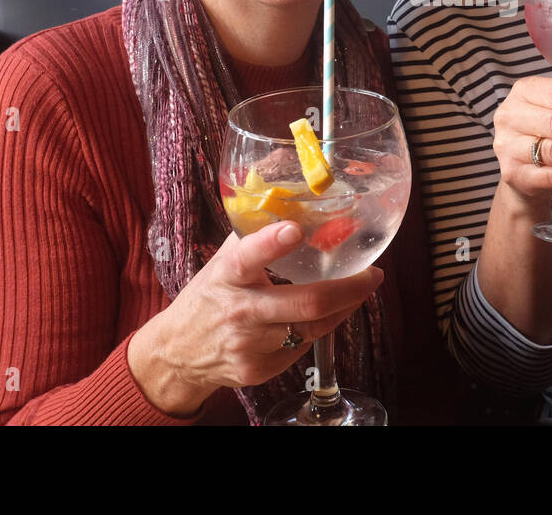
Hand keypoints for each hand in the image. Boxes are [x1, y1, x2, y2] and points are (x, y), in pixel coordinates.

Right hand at [129, 221, 382, 414]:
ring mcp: (251, 345)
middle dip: (349, 288)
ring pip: (313, 327)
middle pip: (305, 302)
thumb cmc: (210, 296)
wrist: (178, 353)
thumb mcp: (224, 260)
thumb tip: (285, 181)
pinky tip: (327, 314)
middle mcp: (240, 311)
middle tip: (373, 274)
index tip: (295, 229)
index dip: (272, 244)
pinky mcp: (260, 370)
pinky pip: (304, 346)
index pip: (248, 256)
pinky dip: (320, 327)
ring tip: (361, 289)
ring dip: (344, 307)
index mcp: (228, 276)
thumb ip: (255, 230)